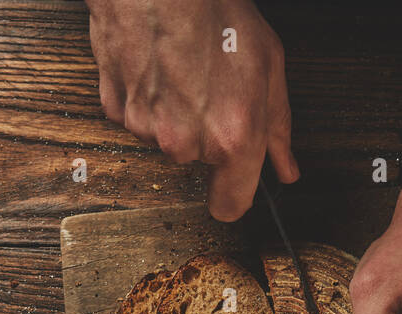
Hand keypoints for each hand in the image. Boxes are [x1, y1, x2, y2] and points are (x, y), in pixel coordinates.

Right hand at [87, 0, 298, 219]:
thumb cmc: (215, 10)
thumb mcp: (269, 65)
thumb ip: (277, 127)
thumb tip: (286, 169)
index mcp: (232, 137)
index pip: (231, 206)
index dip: (233, 197)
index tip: (233, 187)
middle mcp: (186, 141)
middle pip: (197, 162)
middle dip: (204, 133)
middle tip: (209, 87)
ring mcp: (147, 127)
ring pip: (166, 138)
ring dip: (174, 113)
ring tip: (183, 67)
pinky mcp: (116, 109)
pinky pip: (136, 117)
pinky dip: (146, 97)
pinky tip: (156, 64)